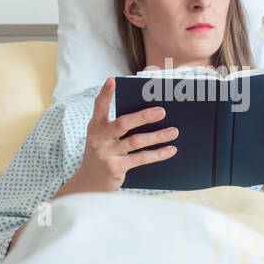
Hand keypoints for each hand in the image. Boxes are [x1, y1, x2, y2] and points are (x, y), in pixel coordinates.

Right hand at [68, 75, 179, 193]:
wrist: (89, 183)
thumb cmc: (102, 153)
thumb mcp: (102, 137)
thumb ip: (116, 125)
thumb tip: (148, 113)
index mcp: (95, 126)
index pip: (99, 106)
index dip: (105, 93)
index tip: (113, 79)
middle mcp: (99, 138)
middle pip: (123, 123)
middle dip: (144, 116)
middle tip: (162, 111)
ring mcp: (106, 154)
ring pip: (135, 141)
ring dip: (157, 136)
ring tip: (174, 131)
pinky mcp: (115, 168)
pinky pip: (141, 158)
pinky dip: (158, 154)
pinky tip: (170, 150)